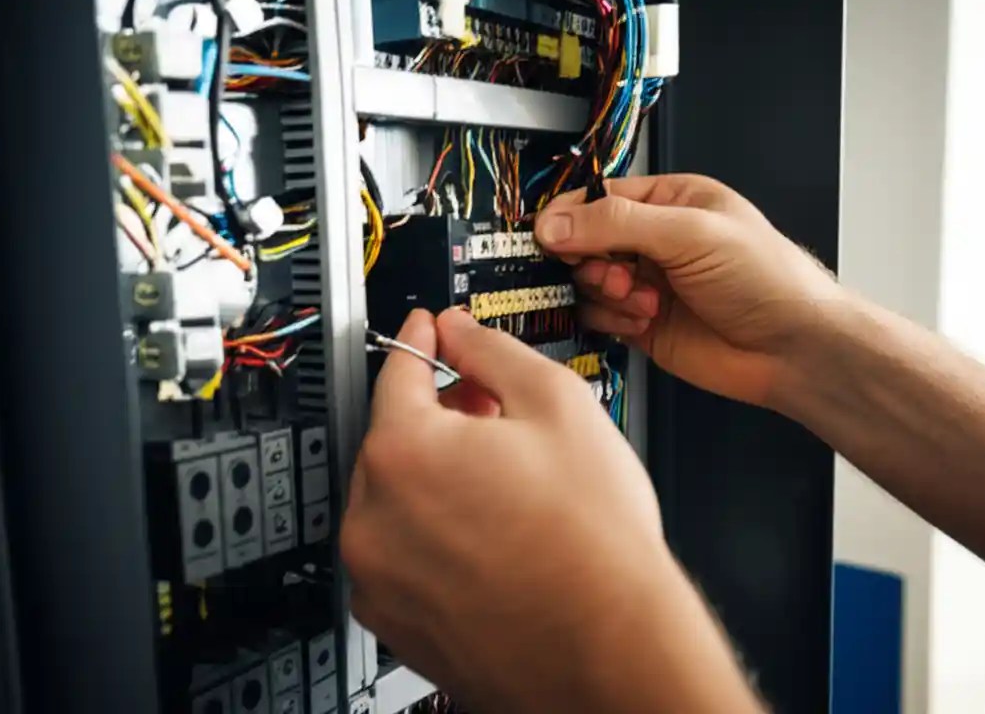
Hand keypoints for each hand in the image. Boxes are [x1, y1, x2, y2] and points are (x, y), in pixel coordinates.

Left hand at [343, 310, 759, 712]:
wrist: (611, 652)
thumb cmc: (594, 545)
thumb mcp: (560, 406)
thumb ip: (495, 351)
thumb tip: (460, 332)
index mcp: (404, 453)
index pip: (396, 372)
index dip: (420, 342)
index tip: (428, 333)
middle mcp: (373, 519)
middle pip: (394, 440)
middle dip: (440, 419)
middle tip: (493, 419)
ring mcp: (379, 580)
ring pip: (395, 503)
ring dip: (435, 482)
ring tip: (505, 490)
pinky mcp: (394, 625)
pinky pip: (400, 560)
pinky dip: (431, 541)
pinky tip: (491, 541)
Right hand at [535, 174, 844, 410]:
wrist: (795, 349)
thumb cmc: (769, 280)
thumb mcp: (691, 233)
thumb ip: (617, 224)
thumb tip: (557, 222)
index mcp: (672, 201)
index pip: (599, 198)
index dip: (570, 216)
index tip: (550, 237)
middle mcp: (656, 241)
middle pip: (586, 242)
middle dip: (592, 260)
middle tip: (614, 274)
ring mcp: (649, 284)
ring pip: (589, 282)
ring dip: (605, 293)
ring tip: (641, 301)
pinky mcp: (644, 325)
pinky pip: (601, 317)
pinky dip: (611, 320)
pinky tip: (641, 322)